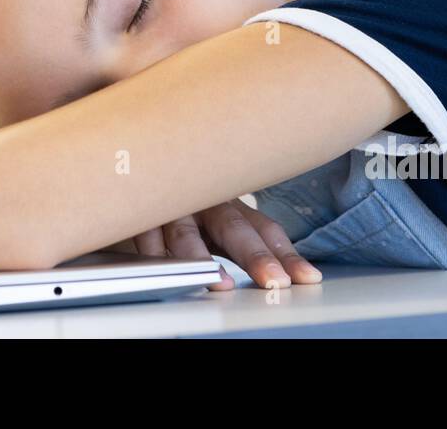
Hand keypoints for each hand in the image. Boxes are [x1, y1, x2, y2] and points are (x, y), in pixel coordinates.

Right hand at [131, 198, 320, 290]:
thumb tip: (279, 271)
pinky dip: (154, 253)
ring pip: (186, 231)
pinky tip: (166, 270)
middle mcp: (204, 200)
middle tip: (275, 281)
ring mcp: (171, 204)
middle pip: (233, 226)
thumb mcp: (213, 220)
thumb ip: (236, 241)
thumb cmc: (182, 201)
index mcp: (228, 203)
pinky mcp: (139, 209)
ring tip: (221, 283)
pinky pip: (145, 232)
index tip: (307, 277)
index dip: (285, 253)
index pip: (263, 227)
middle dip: (256, 256)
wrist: (141, 163)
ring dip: (203, 257)